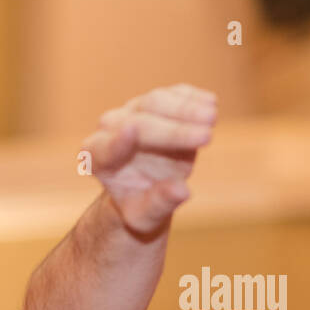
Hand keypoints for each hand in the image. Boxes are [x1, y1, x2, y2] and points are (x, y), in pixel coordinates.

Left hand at [82, 83, 216, 235]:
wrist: (147, 188)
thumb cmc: (140, 204)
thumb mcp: (146, 216)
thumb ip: (159, 204)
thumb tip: (182, 191)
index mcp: (97, 158)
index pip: (105, 148)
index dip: (118, 140)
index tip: (132, 130)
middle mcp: (110, 129)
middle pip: (140, 122)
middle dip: (174, 130)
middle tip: (206, 137)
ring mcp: (133, 110)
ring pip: (157, 100)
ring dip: (186, 108)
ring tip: (212, 118)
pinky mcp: (156, 100)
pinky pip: (173, 93)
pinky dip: (192, 96)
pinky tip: (210, 102)